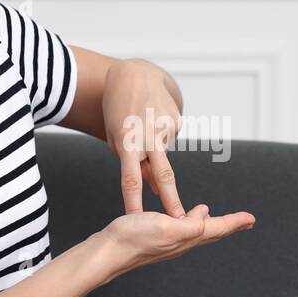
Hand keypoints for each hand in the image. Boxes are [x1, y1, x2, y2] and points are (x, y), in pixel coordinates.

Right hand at [98, 203, 255, 280]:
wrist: (106, 252)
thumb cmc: (133, 238)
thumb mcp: (168, 228)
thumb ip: (191, 226)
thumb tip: (207, 219)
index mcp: (187, 238)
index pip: (217, 229)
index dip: (235, 222)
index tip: (252, 218)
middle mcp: (180, 243)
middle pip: (211, 233)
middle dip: (227, 225)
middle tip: (243, 221)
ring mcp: (168, 243)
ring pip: (196, 232)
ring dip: (209, 223)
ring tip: (213, 215)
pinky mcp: (155, 239)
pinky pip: (181, 230)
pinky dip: (189, 222)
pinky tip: (183, 216)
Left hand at [102, 60, 185, 216]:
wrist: (134, 75)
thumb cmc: (118, 111)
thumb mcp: (116, 137)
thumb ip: (134, 164)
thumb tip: (157, 187)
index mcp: (127, 141)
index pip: (130, 178)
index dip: (134, 201)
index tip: (137, 221)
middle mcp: (149, 135)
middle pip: (163, 174)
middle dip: (172, 200)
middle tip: (181, 221)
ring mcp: (166, 127)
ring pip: (163, 155)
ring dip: (155, 154)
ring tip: (141, 129)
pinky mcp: (177, 120)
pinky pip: (167, 140)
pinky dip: (159, 138)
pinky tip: (151, 120)